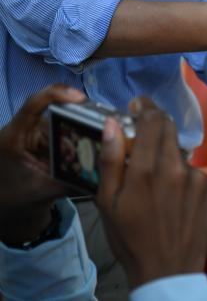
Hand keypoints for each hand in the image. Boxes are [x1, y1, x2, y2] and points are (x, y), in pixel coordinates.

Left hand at [0, 84, 85, 244]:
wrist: (10, 207)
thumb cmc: (17, 198)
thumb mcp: (42, 190)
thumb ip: (69, 181)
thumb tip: (101, 172)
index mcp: (14, 137)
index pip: (33, 104)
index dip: (56, 94)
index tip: (80, 98)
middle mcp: (23, 130)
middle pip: (55, 115)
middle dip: (77, 125)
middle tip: (97, 133)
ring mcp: (33, 134)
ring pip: (63, 127)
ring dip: (76, 141)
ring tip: (82, 158)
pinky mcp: (41, 140)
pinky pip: (64, 136)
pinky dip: (74, 145)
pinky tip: (78, 158)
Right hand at [95, 98, 206, 289]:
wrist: (168, 270)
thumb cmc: (131, 239)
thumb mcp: (108, 203)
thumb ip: (111, 160)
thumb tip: (114, 124)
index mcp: (147, 170)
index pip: (154, 121)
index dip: (146, 108)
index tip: (138, 105)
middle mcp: (176, 169)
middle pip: (170, 131)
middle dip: (156, 127)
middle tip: (143, 137)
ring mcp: (197, 179)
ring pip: (179, 156)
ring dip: (166, 160)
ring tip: (155, 189)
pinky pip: (193, 175)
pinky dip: (181, 180)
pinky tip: (172, 201)